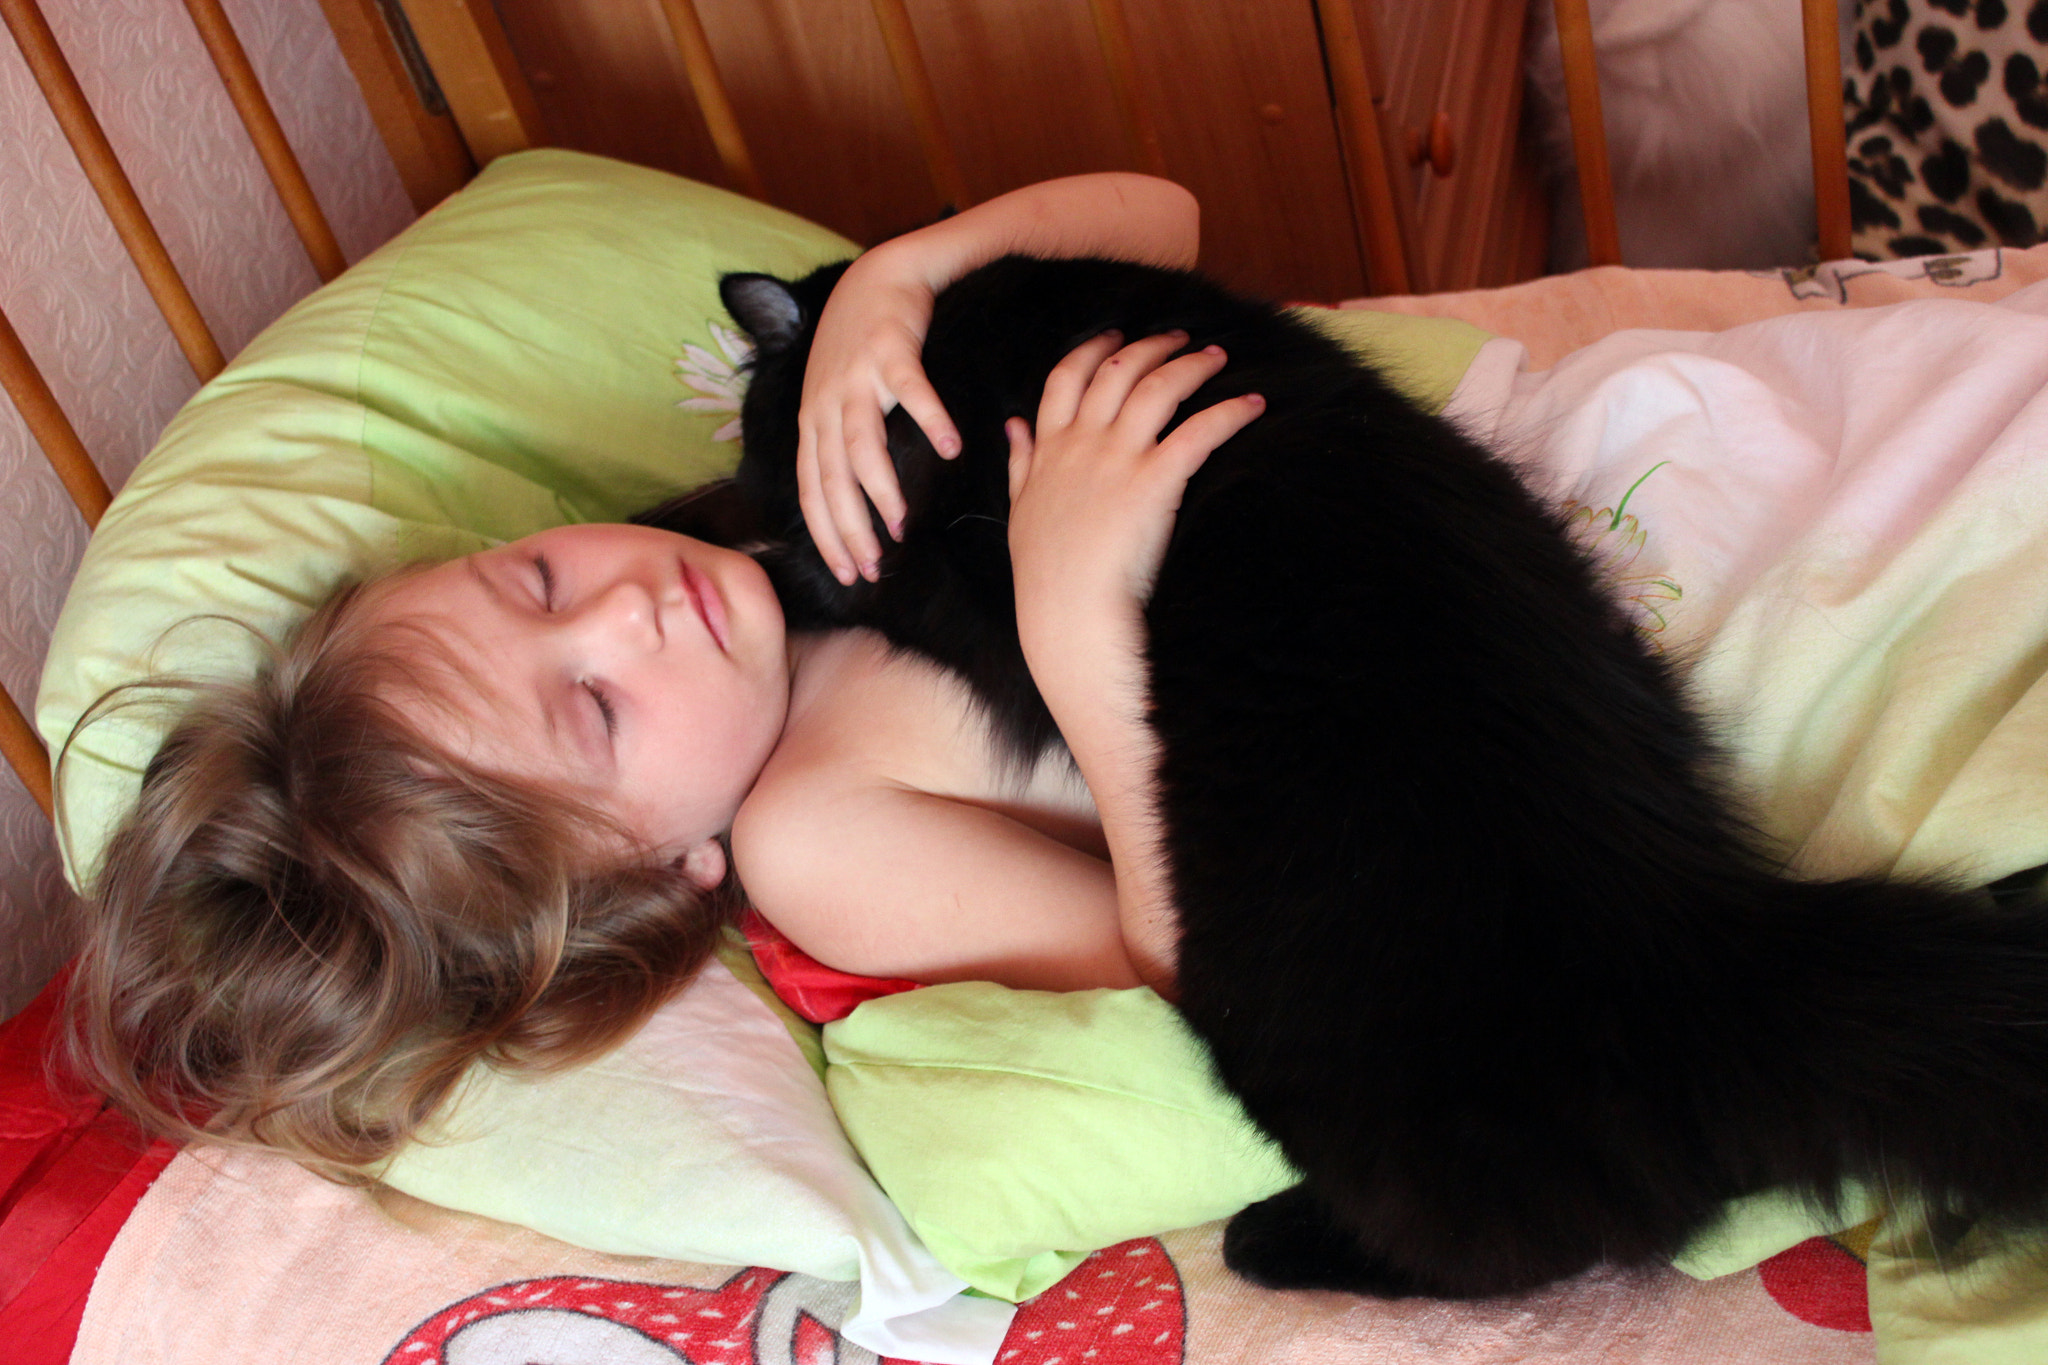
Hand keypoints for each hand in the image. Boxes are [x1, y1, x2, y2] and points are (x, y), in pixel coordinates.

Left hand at [797, 244, 963, 584]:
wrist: (880, 275)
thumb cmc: (862, 341)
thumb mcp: (836, 395)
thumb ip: (840, 440)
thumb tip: (852, 494)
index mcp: (813, 420)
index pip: (812, 491)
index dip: (827, 535)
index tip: (848, 573)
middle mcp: (826, 403)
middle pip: (832, 478)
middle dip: (849, 528)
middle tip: (871, 567)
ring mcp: (856, 377)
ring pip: (860, 444)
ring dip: (879, 489)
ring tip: (899, 525)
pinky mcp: (890, 349)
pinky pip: (910, 391)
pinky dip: (930, 421)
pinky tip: (952, 449)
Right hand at [1006, 331, 1263, 673]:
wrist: (1067, 613)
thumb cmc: (1044, 574)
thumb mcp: (1019, 511)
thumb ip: (1020, 463)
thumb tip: (1013, 427)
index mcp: (1050, 449)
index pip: (1066, 378)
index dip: (1093, 349)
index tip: (1115, 337)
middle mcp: (1083, 443)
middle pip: (1117, 371)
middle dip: (1151, 347)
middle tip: (1177, 338)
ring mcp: (1119, 459)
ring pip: (1158, 387)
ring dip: (1191, 365)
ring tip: (1215, 358)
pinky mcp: (1155, 481)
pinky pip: (1198, 431)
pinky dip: (1229, 412)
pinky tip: (1251, 405)